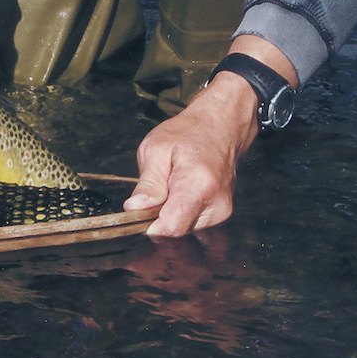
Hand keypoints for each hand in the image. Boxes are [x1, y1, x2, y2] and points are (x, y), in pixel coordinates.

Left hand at [123, 35, 296, 236]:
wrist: (220, 126)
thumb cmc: (188, 133)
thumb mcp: (156, 149)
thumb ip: (147, 184)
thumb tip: (134, 209)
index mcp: (198, 185)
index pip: (171, 227)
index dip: (149, 225)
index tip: (137, 213)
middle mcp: (216, 204)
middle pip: (176, 231)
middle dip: (157, 217)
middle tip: (155, 190)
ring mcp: (222, 211)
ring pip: (183, 229)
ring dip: (169, 214)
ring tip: (170, 186)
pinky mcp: (221, 214)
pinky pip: (192, 223)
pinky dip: (180, 212)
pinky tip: (180, 192)